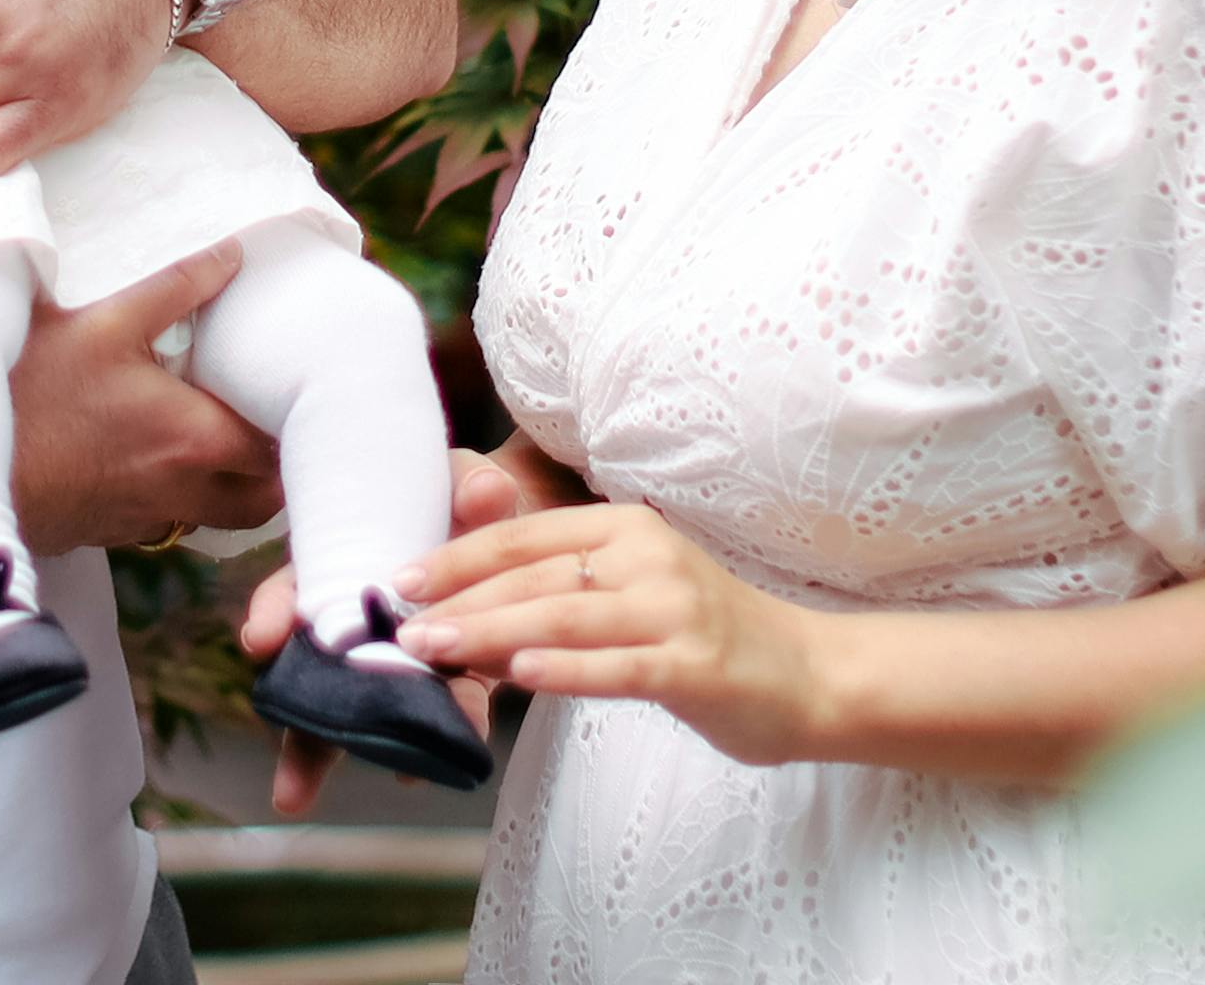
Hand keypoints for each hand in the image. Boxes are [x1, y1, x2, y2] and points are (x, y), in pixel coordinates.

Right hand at [10, 244, 281, 550]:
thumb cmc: (34, 394)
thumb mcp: (104, 322)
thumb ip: (177, 286)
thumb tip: (232, 254)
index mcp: (196, 438)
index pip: (281, 449)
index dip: (300, 426)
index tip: (303, 397)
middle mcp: (184, 491)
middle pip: (264, 499)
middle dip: (280, 468)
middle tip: (279, 423)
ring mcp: (145, 519)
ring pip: (219, 518)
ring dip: (237, 489)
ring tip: (233, 443)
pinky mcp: (109, 531)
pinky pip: (170, 523)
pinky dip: (184, 500)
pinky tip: (166, 462)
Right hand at [242, 446, 547, 813]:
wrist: (513, 529)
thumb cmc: (461, 499)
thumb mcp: (458, 479)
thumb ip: (469, 482)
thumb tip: (485, 490)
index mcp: (347, 562)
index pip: (295, 588)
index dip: (275, 612)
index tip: (263, 639)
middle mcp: (361, 619)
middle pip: (314, 673)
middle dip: (298, 726)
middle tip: (284, 778)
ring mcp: (401, 660)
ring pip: (358, 713)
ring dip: (338, 754)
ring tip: (307, 796)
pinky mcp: (446, 684)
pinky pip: (429, 721)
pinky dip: (425, 749)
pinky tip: (419, 775)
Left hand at [392, 503, 838, 769]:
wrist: (807, 675)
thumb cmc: (701, 639)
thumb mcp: (629, 598)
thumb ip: (559, 601)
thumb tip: (464, 624)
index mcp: (624, 528)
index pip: (523, 536)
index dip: (456, 556)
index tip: (397, 581)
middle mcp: (647, 556)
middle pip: (535, 575)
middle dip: (460, 599)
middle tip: (400, 628)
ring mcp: (675, 608)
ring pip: (566, 616)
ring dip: (492, 632)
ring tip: (435, 648)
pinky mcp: (696, 664)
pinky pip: (619, 666)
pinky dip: (567, 669)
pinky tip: (522, 676)